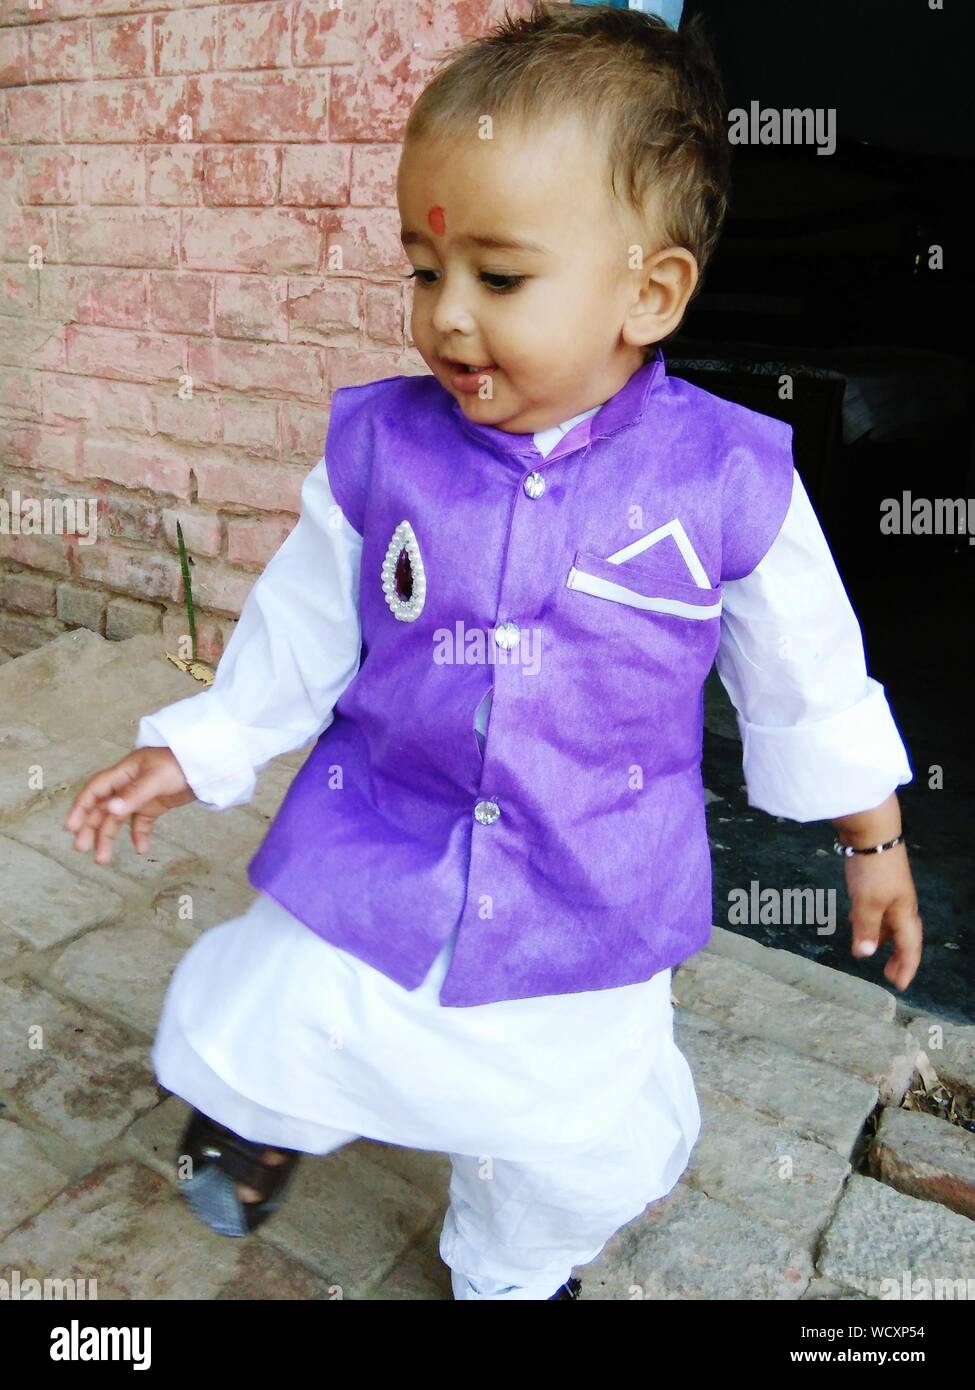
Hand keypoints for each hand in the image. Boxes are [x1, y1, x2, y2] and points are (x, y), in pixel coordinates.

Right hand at [63, 747, 196, 864]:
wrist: (206, 762)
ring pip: (118, 819)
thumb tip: (111, 810)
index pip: (95, 790)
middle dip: (90, 827)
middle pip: (102, 808)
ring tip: (103, 859)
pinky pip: (140, 823)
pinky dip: (138, 836)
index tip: (71, 827)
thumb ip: (134, 794)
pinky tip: (141, 850)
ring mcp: (140, 796)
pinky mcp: (154, 805)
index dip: (81, 807)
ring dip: (108, 837)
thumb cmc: (180, 762)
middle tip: (82, 848)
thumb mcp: (156, 778)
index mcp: (123, 773)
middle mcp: (127, 785)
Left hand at [844, 845, 921, 990]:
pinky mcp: (876, 879)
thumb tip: (865, 955)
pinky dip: (870, 920)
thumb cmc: (872, 869)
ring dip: (883, 938)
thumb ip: (865, 929)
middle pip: (903, 935)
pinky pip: (877, 908)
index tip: (900, 986)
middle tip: (889, 975)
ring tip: (872, 950)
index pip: (910, 946)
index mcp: (903, 911)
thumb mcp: (866, 902)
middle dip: (898, 956)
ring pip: (889, 921)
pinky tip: (856, 920)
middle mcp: (901, 902)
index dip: (906, 967)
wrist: (871, 830)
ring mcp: (889, 889)